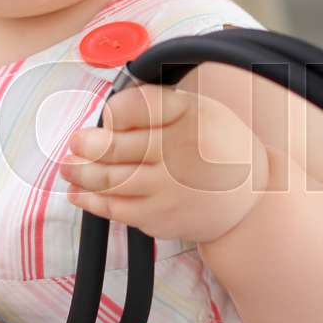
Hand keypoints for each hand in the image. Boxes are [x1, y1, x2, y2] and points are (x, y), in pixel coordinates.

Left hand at [60, 84, 268, 243]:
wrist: (253, 198)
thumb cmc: (220, 147)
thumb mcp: (201, 110)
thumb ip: (158, 104)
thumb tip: (108, 110)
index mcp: (187, 116)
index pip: (133, 108)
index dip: (112, 113)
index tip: (107, 117)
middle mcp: (176, 152)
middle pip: (113, 146)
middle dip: (85, 145)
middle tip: (75, 143)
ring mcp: (167, 189)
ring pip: (108, 179)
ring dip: (80, 173)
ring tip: (69, 167)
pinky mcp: (159, 218)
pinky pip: (115, 209)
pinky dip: (91, 201)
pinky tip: (79, 193)